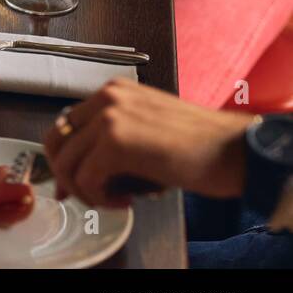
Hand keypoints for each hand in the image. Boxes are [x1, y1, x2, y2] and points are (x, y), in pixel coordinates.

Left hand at [44, 79, 251, 206]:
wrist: (237, 150)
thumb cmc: (199, 146)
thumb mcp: (145, 131)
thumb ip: (109, 143)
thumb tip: (74, 175)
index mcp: (112, 91)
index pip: (66, 124)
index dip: (64, 157)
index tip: (73, 183)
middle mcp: (106, 97)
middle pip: (56, 140)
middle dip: (65, 174)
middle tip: (86, 196)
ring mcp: (109, 117)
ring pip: (65, 162)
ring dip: (85, 190)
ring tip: (116, 199)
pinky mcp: (116, 142)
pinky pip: (85, 178)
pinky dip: (99, 197)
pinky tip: (126, 201)